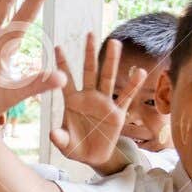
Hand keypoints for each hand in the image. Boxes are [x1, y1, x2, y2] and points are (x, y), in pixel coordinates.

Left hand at [49, 33, 140, 170]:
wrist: (93, 157)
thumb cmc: (76, 147)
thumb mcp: (65, 145)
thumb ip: (59, 138)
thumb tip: (52, 133)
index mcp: (72, 101)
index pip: (66, 79)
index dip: (62, 64)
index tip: (57, 46)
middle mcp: (89, 97)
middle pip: (90, 71)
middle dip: (90, 53)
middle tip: (90, 34)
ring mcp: (104, 103)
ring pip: (108, 78)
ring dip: (111, 61)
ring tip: (114, 43)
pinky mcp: (117, 113)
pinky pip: (126, 97)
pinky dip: (132, 86)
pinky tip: (139, 72)